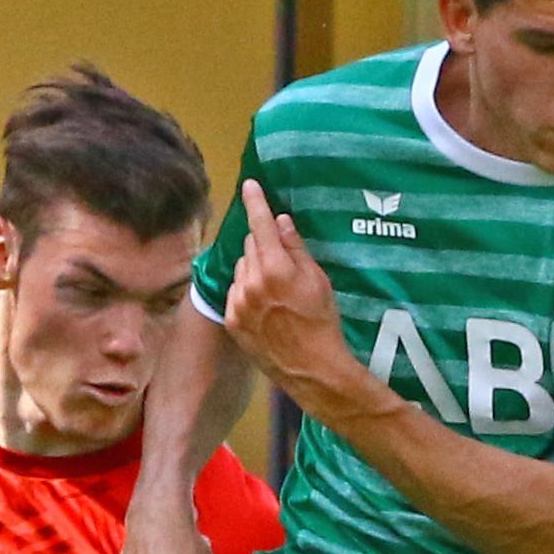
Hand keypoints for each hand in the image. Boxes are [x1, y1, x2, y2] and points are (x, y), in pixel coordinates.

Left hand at [222, 180, 350, 391]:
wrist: (311, 368)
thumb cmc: (322, 322)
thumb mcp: (318, 280)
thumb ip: (296, 249)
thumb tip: (281, 221)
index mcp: (276, 268)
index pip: (261, 224)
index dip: (256, 202)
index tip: (250, 185)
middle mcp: (251, 282)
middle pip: (251, 245)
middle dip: (264, 245)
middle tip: (283, 264)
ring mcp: (238, 302)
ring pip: (241, 268)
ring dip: (253, 269)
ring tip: (275, 290)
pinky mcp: (231, 320)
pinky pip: (235, 291)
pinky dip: (246, 291)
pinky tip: (264, 306)